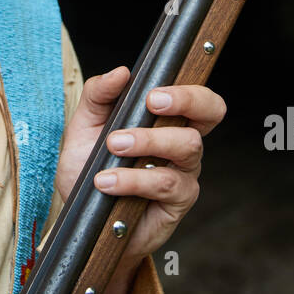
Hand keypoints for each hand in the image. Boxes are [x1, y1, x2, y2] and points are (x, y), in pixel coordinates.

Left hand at [52, 66, 225, 293]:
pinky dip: (133, 179)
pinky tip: (107, 182)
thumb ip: (98, 96)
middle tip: (151, 104)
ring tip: (113, 147)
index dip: (187, 89)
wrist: (83, 221)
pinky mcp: (179, 201)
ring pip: (186, 145)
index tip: (152, 92)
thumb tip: (122, 72)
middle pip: (211, 112)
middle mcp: (182, 143)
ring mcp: (184, 172)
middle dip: (186, 100)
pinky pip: (166, 183)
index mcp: (165, 120)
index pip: (195, 95)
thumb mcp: (84, 128)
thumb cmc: (89, 170)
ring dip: (147, 141)